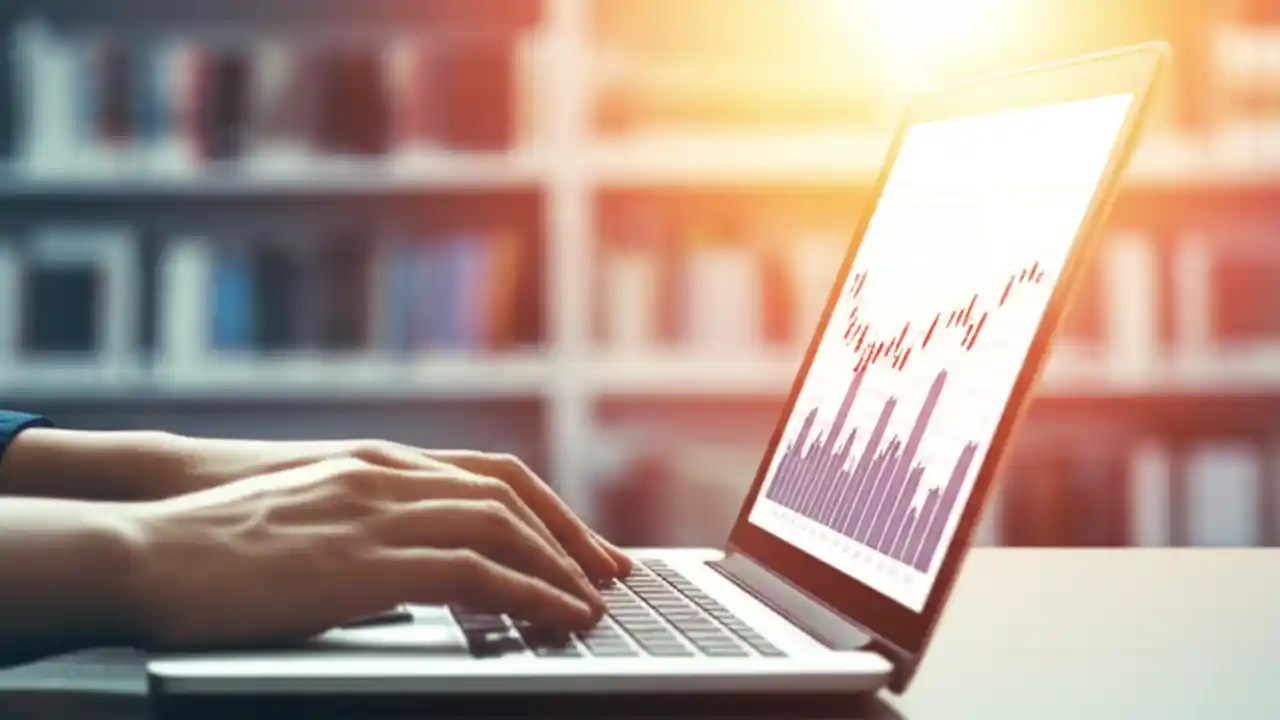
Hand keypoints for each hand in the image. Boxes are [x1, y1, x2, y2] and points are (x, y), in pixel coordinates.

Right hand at [2, 431, 630, 580]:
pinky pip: (472, 570)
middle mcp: (388, 476)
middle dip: (569, 537)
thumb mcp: (308, 520)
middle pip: (510, 495)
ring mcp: (378, 512)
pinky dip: (525, 590)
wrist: (148, 548)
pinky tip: (550, 614)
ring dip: (557, 566)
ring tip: (590, 603)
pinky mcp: (365, 559)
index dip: (548, 508)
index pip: (489, 475)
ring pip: (502, 528)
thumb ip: (368, 526)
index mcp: (376, 465)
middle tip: (609, 575)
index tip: (582, 544)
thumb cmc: (217, 544)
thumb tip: (415, 567)